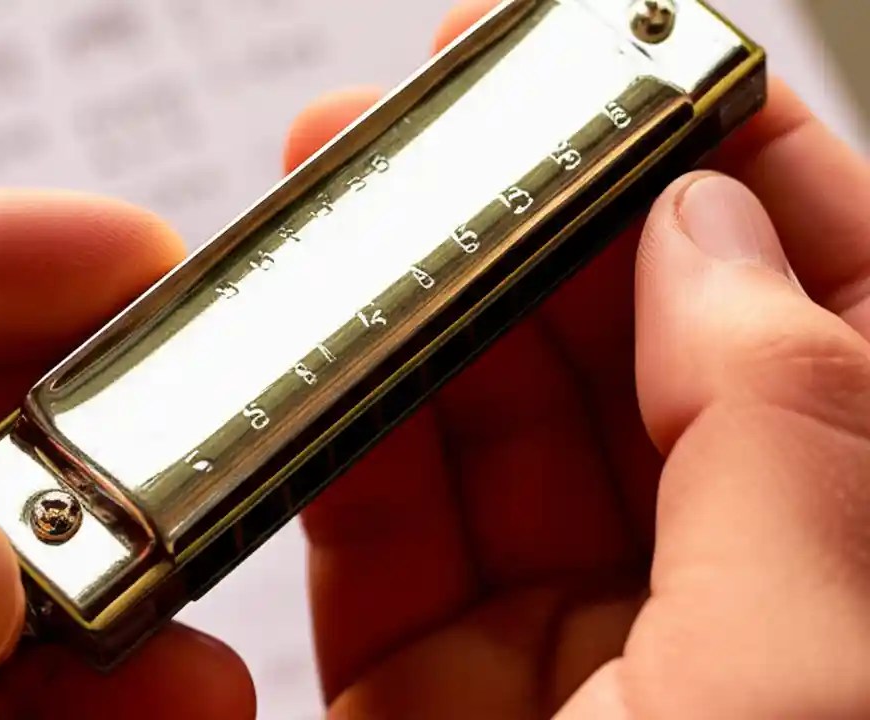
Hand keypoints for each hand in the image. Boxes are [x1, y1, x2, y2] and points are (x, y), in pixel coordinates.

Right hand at [293, 2, 869, 717]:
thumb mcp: (813, 659)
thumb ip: (779, 422)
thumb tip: (706, 227)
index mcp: (862, 573)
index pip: (837, 322)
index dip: (756, 178)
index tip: (661, 62)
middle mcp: (725, 599)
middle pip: (645, 357)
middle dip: (554, 220)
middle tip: (477, 109)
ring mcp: (571, 645)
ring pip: (496, 429)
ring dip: (425, 303)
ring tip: (363, 188)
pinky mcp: (422, 690)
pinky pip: (377, 532)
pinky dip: (338, 431)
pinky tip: (314, 345)